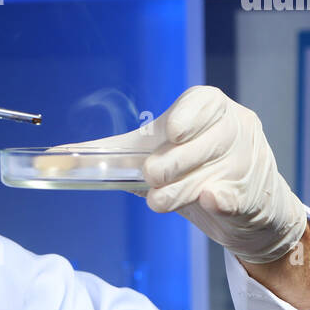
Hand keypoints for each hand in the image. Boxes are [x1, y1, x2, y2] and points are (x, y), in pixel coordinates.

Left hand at [55, 86, 307, 263]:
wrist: (245, 208)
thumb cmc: (192, 172)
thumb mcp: (156, 155)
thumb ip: (115, 154)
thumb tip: (57, 156)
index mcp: (210, 109)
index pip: (201, 102)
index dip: (186, 115)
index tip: (171, 131)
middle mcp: (233, 128)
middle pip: (198, 143)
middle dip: (169, 164)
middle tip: (150, 176)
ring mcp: (246, 161)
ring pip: (208, 172)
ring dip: (179, 189)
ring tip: (158, 202)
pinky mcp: (252, 195)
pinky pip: (234, 195)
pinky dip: (219, 198)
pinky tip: (211, 199)